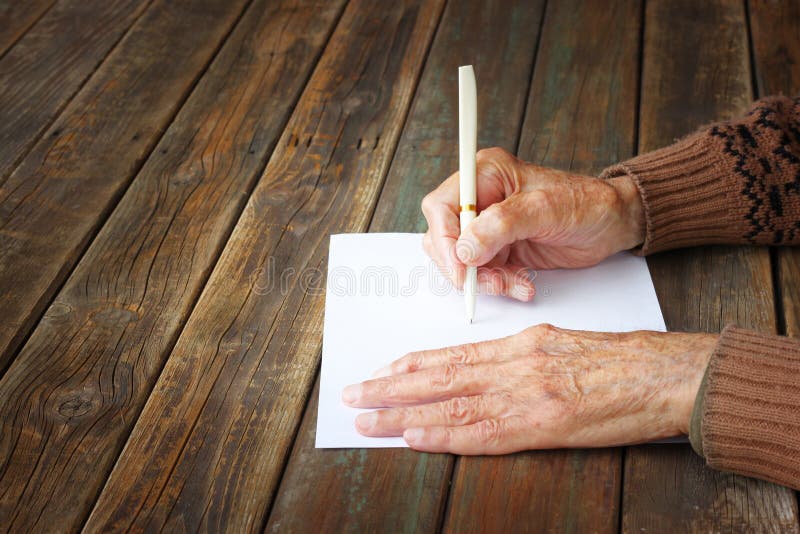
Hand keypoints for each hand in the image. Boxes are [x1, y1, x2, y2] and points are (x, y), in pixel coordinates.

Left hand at [342, 325, 715, 453]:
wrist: (666, 374)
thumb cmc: (620, 361)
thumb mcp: (563, 346)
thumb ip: (520, 360)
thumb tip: (484, 374)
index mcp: (520, 344)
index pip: (453, 356)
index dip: (411, 366)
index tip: (380, 373)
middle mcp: (515, 364)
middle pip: (440, 377)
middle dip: (390, 388)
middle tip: (352, 396)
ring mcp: (527, 393)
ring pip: (451, 403)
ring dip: (402, 414)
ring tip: (366, 420)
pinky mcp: (544, 422)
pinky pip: (483, 432)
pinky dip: (444, 435)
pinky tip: (415, 438)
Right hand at [421, 147, 644, 299]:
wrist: (610, 224)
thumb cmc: (586, 204)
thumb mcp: (546, 209)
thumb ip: (503, 225)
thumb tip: (464, 250)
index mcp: (485, 174)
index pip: (441, 207)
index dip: (445, 240)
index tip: (462, 268)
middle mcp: (479, 198)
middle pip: (443, 237)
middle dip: (464, 266)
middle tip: (491, 282)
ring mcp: (486, 225)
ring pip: (459, 261)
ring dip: (484, 279)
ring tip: (515, 284)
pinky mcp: (496, 249)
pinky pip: (481, 274)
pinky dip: (499, 284)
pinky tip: (523, 284)